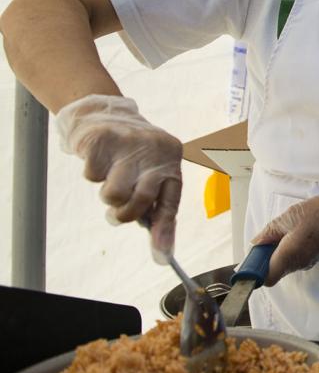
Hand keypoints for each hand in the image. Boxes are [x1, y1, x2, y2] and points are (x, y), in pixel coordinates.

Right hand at [55, 94, 182, 262]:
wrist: (104, 115)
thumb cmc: (132, 155)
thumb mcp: (150, 173)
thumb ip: (155, 206)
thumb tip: (162, 251)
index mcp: (171, 161)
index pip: (171, 201)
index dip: (165, 231)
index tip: (162, 257)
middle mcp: (154, 151)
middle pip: (140, 200)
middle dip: (126, 214)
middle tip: (117, 213)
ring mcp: (128, 144)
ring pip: (113, 193)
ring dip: (107, 196)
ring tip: (110, 181)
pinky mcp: (101, 140)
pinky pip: (92, 176)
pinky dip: (93, 173)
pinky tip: (99, 160)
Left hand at [251, 189, 318, 285]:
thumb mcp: (288, 217)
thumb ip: (269, 232)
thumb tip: (256, 243)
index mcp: (288, 255)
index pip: (266, 278)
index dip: (257, 271)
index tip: (254, 257)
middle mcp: (298, 263)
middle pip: (275, 271)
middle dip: (267, 258)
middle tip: (270, 238)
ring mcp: (308, 262)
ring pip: (285, 264)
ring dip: (280, 252)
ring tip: (286, 231)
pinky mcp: (314, 257)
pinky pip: (295, 259)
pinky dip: (290, 250)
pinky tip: (297, 233)